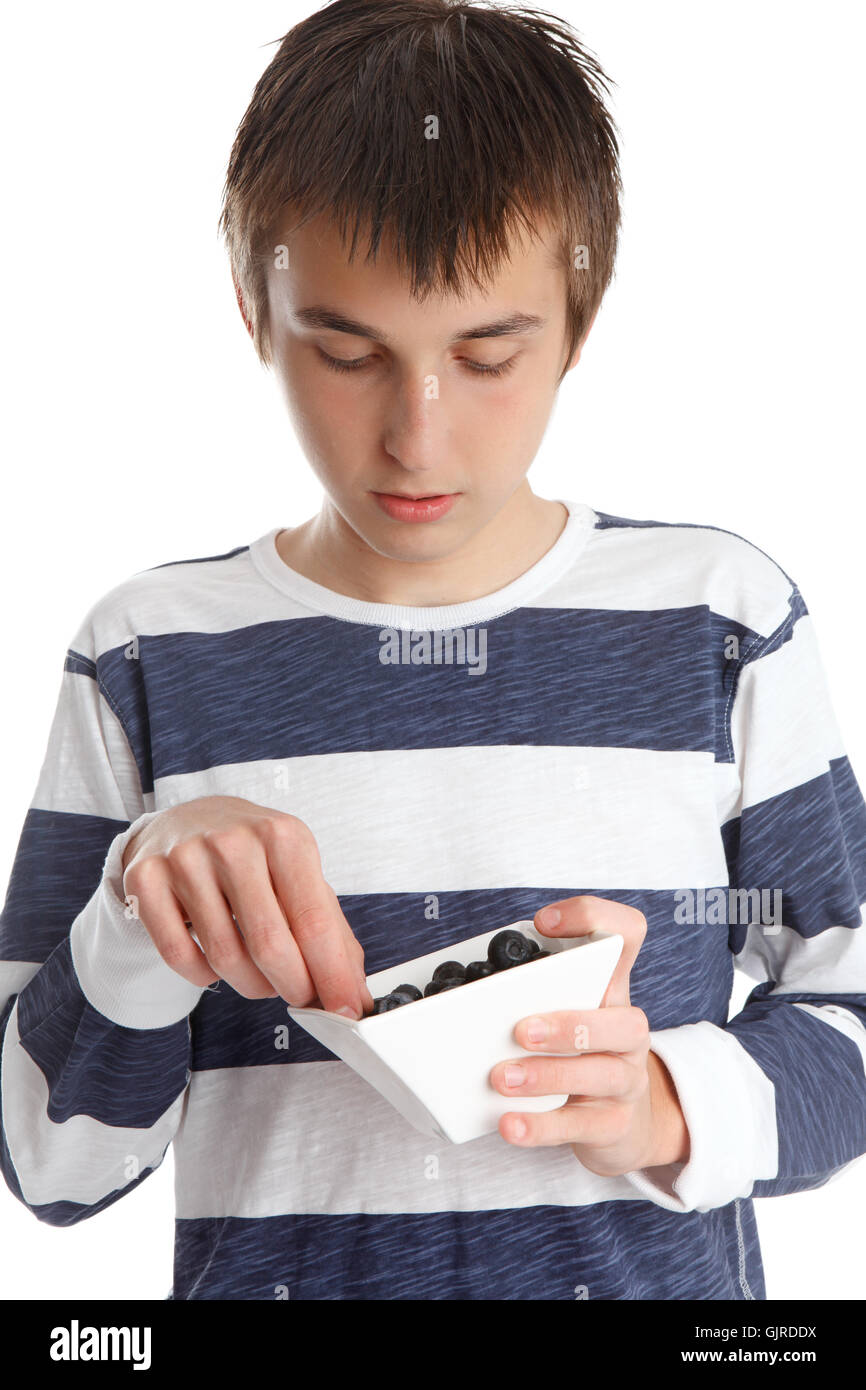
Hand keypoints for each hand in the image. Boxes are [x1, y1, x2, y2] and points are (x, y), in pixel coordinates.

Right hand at [121, 796, 373, 1017]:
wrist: (187, 819)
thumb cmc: (252, 852)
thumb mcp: (299, 870)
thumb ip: (329, 928)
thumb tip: (351, 989)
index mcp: (283, 835)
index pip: (314, 921)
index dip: (331, 974)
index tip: (344, 1007)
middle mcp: (232, 842)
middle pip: (269, 945)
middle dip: (293, 986)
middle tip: (300, 996)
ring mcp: (184, 859)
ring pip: (225, 958)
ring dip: (252, 984)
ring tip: (262, 976)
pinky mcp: (145, 880)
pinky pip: (179, 957)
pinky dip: (206, 976)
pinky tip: (218, 963)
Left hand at [489, 895, 689, 1175]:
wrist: (622, 1125)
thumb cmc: (579, 1057)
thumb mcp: (568, 1014)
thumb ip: (532, 993)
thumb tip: (461, 987)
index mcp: (611, 991)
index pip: (625, 935)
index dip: (592, 919)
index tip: (543, 924)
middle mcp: (626, 1031)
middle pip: (624, 1020)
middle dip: (568, 1025)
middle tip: (519, 1030)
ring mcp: (626, 1079)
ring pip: (601, 1074)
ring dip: (546, 1074)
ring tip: (501, 1079)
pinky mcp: (614, 1124)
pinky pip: (581, 1126)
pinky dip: (541, 1127)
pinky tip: (510, 1124)